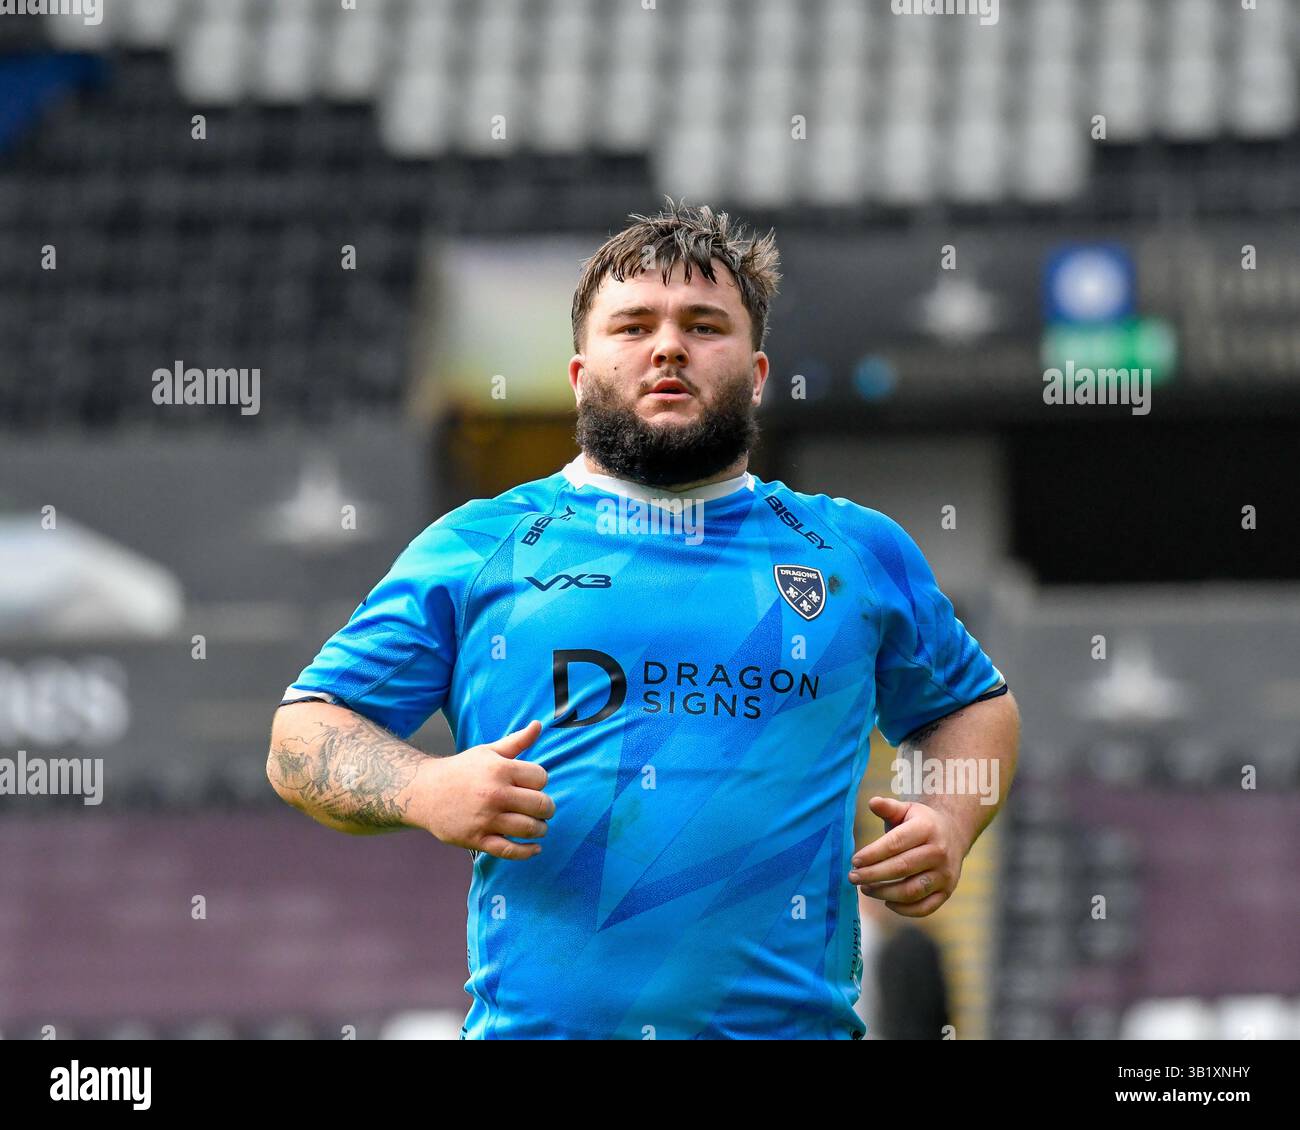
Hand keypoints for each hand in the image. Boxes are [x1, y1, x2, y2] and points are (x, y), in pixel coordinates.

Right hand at [417, 720, 553, 859]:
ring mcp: (486, 818)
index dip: (541, 782)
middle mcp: (495, 793)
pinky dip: (527, 851)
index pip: (541, 778)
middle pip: (541, 804)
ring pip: (529, 828)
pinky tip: (535, 848)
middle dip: (547, 808)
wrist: (424, 792)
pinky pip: (510, 850)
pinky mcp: (477, 839)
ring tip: (539, 826)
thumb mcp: (488, 751)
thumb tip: (539, 725)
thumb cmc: (462, 770)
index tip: (533, 786)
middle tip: (543, 809)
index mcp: (500, 769)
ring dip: (541, 829)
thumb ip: (517, 741)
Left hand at [848, 796, 964, 917]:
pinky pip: (925, 907)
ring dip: (884, 893)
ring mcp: (945, 874)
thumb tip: (872, 802)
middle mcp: (939, 852)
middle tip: (852, 877)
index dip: (873, 854)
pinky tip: (887, 902)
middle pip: (901, 868)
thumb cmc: (919, 822)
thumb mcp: (906, 809)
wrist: (953, 833)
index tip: (854, 860)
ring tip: (865, 889)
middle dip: (873, 875)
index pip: (895, 844)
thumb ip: (888, 807)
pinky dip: (904, 909)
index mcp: (926, 829)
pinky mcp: (947, 891)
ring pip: (911, 891)